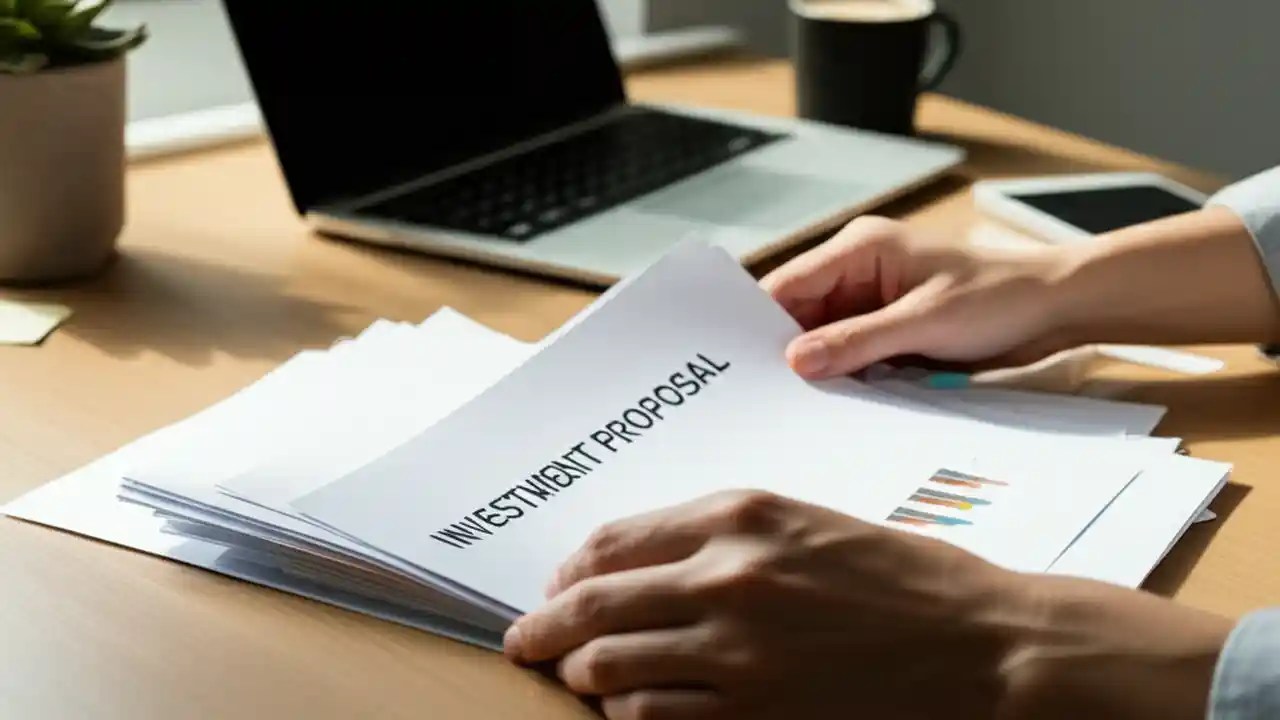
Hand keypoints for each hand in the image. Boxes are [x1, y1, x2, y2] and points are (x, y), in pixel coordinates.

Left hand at [503, 491, 1231, 719]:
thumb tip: (639, 564)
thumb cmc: (905, 578)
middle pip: (593, 605)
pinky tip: (632, 709)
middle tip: (526, 642)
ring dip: (583, 674)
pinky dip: (628, 714)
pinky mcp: (753, 713)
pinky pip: (652, 718)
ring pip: (611, 667)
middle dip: (546, 628)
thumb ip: (720, 535)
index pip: (612, 541)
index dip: (570, 571)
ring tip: (579, 678)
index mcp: (741, 515)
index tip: (558, 588)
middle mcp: (727, 576)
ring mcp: (737, 651)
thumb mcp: (808, 523)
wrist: (982, 645)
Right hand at [760, 216, 1078, 379]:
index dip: (760, 321)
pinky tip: (833, 402)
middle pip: (800, 315)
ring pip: (823, 339)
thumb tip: (795, 361)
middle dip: (787, 351)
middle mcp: (858, 272)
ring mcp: (872, 303)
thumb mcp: (924, 322)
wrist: (1055, 308)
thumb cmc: (998, 297)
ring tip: (796, 404)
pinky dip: (844, 377)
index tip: (738, 362)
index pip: (789, 284)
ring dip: (818, 368)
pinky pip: (850, 354)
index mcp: (860, 248)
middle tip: (766, 395)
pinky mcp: (888, 330)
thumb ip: (857, 341)